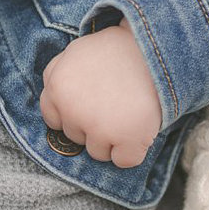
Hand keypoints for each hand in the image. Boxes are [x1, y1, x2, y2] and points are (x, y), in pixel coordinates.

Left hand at [39, 24, 162, 167]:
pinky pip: (123, 161)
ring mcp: (99, 128)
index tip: (88, 106)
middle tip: (113, 102)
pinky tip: (138, 127)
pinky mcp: (127, 140)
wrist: (155, 48)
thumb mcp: (76, 51)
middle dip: (92, 125)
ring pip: (98, 152)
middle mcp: (73, 111)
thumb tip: (55, 108)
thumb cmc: (117, 50)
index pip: (53, 120)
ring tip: (127, 112)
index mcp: (57, 87)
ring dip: (112, 139)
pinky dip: (132, 151)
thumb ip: (58, 76)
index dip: (72, 115)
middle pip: (76, 137)